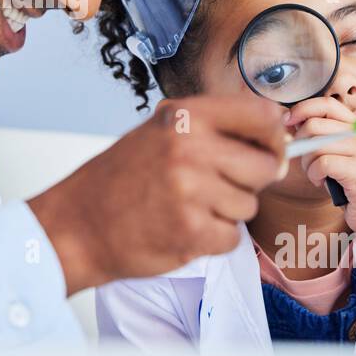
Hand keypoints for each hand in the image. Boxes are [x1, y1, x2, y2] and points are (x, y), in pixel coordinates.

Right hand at [28, 93, 286, 294]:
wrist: (78, 224)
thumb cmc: (121, 178)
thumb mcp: (161, 131)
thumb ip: (212, 127)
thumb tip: (277, 131)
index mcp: (185, 116)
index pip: (263, 115)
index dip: (275, 137)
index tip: (269, 150)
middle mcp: (189, 147)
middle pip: (266, 166)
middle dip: (250, 182)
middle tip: (216, 186)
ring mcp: (190, 190)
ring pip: (249, 205)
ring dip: (226, 212)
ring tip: (187, 207)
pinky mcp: (191, 231)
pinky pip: (232, 237)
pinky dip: (212, 239)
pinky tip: (182, 228)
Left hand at [285, 97, 355, 233]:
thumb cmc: (351, 182)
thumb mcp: (336, 152)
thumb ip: (320, 134)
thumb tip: (291, 119)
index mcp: (354, 125)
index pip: (326, 104)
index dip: (302, 108)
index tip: (287, 121)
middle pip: (314, 125)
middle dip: (300, 144)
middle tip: (306, 160)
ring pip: (315, 145)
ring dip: (307, 163)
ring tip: (315, 173)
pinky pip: (322, 164)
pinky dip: (314, 175)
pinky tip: (320, 181)